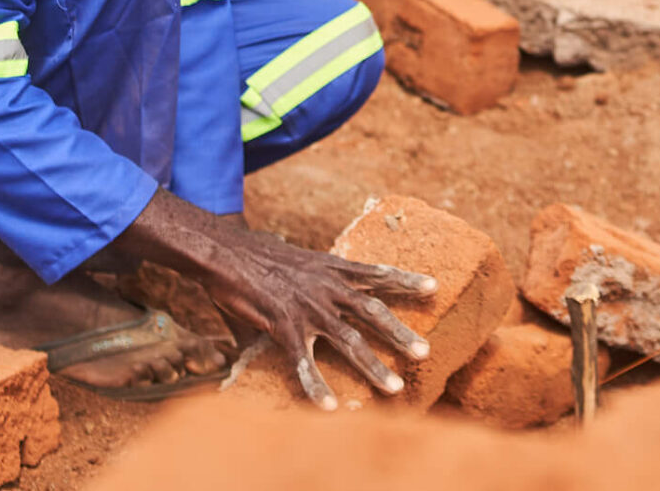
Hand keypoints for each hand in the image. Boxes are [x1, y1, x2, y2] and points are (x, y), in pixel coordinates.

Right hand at [114, 189, 436, 408]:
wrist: (225, 252)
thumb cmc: (256, 256)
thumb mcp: (293, 264)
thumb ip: (308, 287)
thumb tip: (313, 303)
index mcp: (331, 268)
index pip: (377, 273)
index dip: (406, 280)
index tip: (435, 286)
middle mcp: (326, 287)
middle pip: (373, 311)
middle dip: (400, 333)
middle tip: (425, 352)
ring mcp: (308, 308)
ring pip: (349, 340)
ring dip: (373, 365)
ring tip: (395, 388)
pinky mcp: (284, 326)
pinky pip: (305, 363)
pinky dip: (317, 386)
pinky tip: (330, 407)